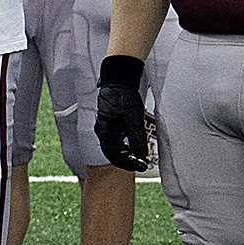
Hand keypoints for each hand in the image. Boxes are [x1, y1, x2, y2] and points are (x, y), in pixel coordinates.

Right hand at [94, 54, 150, 170]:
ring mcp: (104, 124)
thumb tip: (141, 155)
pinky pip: (114, 137)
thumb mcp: (134, 119)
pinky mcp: (109, 120)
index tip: (141, 166)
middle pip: (112, 152)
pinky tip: (132, 143)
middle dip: (126, 160)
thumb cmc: (124, 96)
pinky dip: (123, 144)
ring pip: (113, 146)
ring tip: (138, 155)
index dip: (129, 163)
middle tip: (140, 164)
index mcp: (105, 130)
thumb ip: (137, 138)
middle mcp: (102, 129)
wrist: (119, 78)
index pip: (115, 155)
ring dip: (125, 153)